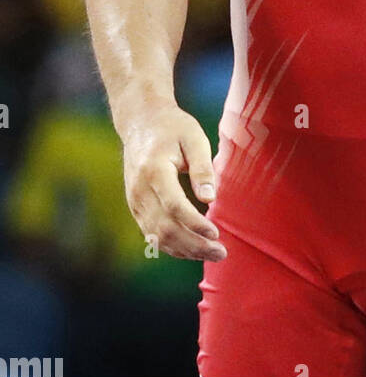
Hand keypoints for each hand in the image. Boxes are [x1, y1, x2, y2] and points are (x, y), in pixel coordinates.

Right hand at [121, 103, 227, 261]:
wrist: (141, 122)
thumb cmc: (173, 128)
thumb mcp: (194, 138)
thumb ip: (202, 167)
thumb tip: (210, 199)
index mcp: (154, 170)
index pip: (174, 205)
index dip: (195, 224)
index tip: (216, 234)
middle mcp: (140, 190)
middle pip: (165, 227)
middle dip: (194, 245)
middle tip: (221, 252)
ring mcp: (134, 201)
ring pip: (157, 236)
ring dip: (185, 250)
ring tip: (213, 254)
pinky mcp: (135, 207)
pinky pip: (152, 234)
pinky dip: (173, 246)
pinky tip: (194, 249)